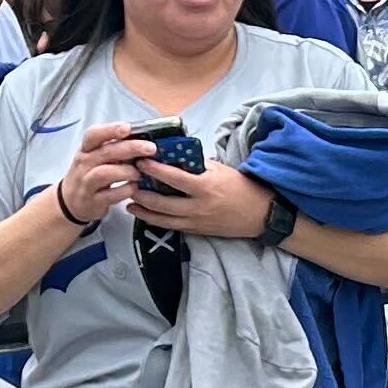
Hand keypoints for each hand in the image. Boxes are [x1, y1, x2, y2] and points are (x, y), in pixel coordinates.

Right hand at [56, 122, 143, 228]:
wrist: (71, 201)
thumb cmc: (90, 174)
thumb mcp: (96, 157)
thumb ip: (114, 148)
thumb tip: (143, 139)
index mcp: (86, 149)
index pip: (93, 134)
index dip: (110, 129)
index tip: (128, 128)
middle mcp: (84, 164)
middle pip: (106, 152)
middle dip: (131, 148)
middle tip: (151, 148)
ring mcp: (86, 183)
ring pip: (105, 173)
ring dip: (127, 171)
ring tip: (140, 173)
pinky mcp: (93, 201)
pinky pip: (110, 195)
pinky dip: (125, 190)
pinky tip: (134, 187)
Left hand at [129, 155, 273, 238]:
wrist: (259, 214)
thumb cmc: (240, 187)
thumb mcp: (220, 169)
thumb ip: (197, 165)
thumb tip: (175, 156)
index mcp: (205, 187)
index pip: (173, 178)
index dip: (154, 170)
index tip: (140, 162)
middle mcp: (198, 207)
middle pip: (162, 203)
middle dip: (142, 194)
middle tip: (129, 184)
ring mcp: (196, 222)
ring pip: (163, 219)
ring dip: (144, 211)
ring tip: (130, 204)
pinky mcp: (197, 232)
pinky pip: (172, 227)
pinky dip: (157, 221)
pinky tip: (147, 215)